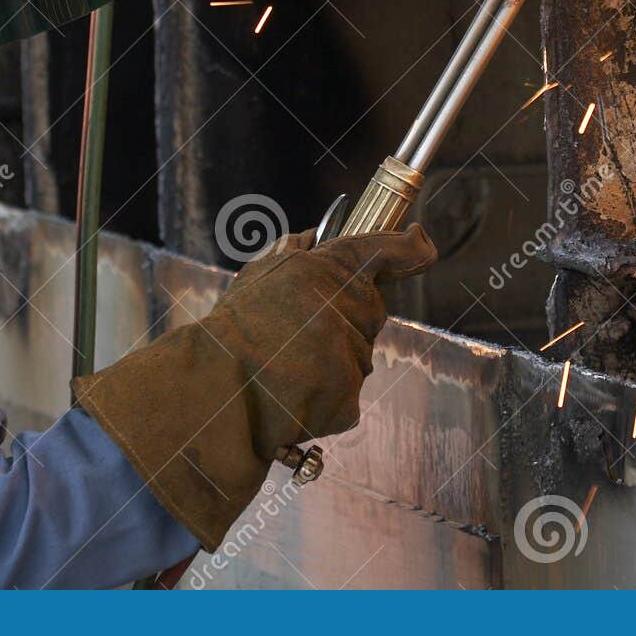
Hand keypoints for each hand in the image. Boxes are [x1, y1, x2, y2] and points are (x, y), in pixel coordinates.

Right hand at [72, 224, 435, 549]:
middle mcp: (346, 308)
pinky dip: (326, 395)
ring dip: (333, 359)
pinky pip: (347, 392)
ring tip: (289, 366)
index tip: (421, 242)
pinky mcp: (349, 396)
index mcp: (326, 269)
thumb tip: (314, 238)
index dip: (410, 247)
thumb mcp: (258, 275)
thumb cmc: (230, 334)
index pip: (384, 249)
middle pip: (371, 310)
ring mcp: (351, 355)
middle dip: (347, 318)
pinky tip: (294, 392)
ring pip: (358, 354)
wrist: (213, 394)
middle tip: (304, 330)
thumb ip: (294, 252)